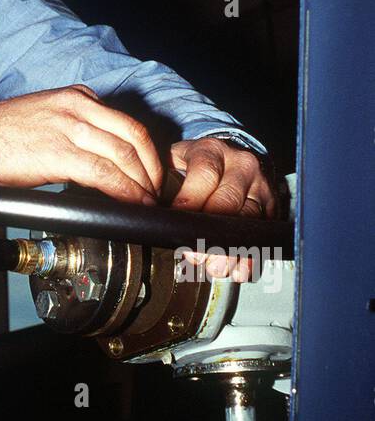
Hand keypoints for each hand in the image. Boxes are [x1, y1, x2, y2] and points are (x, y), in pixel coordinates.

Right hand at [0, 84, 162, 204]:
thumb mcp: (45, 120)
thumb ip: (75, 131)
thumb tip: (100, 162)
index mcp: (75, 97)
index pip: (127, 122)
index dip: (146, 152)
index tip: (149, 174)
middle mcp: (76, 106)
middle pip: (134, 135)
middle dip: (152, 168)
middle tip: (155, 192)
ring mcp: (68, 127)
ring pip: (124, 154)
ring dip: (142, 184)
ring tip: (146, 202)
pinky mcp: (58, 152)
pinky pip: (104, 173)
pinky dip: (125, 191)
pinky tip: (130, 204)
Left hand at [168, 138, 275, 282]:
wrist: (229, 157)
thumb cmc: (195, 164)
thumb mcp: (175, 159)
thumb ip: (162, 179)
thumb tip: (148, 211)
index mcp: (212, 151)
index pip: (204, 173)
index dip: (190, 199)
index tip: (177, 221)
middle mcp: (240, 165)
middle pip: (229, 201)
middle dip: (210, 233)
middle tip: (196, 255)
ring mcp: (259, 185)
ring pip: (249, 220)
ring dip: (232, 249)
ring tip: (217, 268)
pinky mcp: (272, 205)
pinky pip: (264, 232)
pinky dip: (252, 255)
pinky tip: (240, 269)